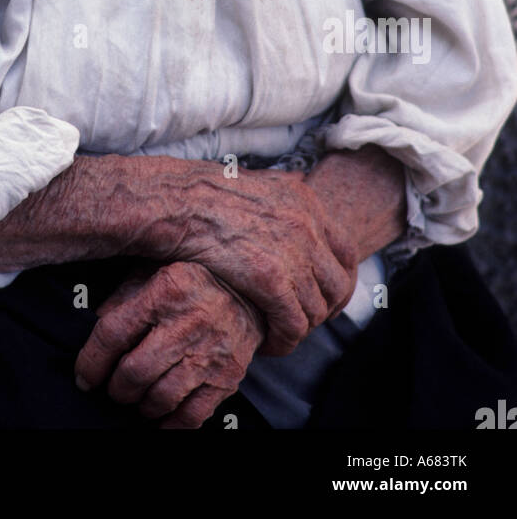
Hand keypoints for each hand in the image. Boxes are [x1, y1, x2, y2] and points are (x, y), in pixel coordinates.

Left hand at [74, 260, 264, 429]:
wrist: (251, 292)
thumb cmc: (193, 280)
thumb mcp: (154, 272)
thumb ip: (123, 297)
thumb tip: (96, 325)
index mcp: (166, 289)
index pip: (113, 333)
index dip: (91, 362)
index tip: (84, 377)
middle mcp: (189, 322)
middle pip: (135, 371)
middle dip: (116, 388)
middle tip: (115, 387)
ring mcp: (211, 352)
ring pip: (160, 398)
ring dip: (141, 405)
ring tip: (138, 396)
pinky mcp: (227, 377)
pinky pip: (192, 415)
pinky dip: (170, 423)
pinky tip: (161, 415)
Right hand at [165, 164, 357, 355]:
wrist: (175, 202)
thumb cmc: (202, 193)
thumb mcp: (255, 178)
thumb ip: (283, 188)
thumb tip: (300, 180)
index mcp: (305, 201)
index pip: (347, 251)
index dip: (339, 281)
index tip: (324, 297)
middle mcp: (306, 225)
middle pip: (337, 284)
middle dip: (322, 309)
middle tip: (298, 321)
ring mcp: (292, 252)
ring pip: (316, 309)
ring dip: (298, 328)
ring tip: (278, 334)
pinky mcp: (271, 280)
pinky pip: (293, 325)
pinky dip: (284, 340)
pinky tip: (267, 344)